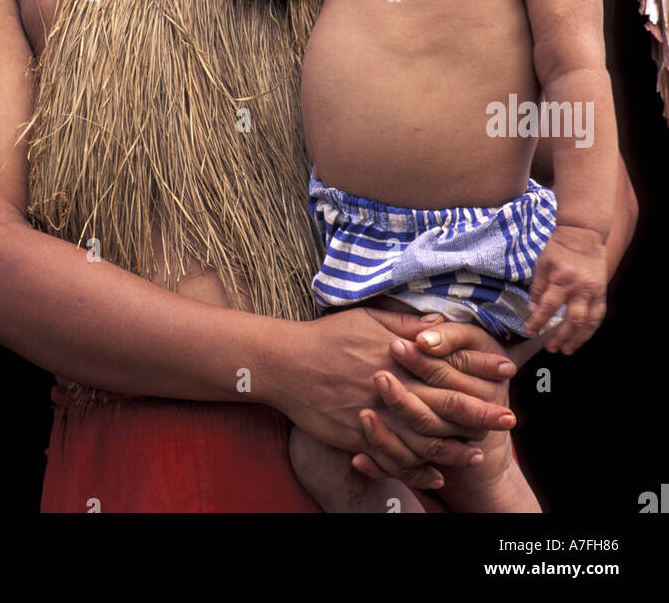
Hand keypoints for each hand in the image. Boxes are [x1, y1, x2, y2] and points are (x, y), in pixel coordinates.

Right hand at [275, 307, 516, 491]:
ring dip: (454, 448)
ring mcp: (375, 414)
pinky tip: (436, 476)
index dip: (479, 369)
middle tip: (508, 419)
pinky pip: (393, 459)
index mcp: (397, 354)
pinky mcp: (358, 436)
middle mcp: (391, 386)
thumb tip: (441, 322)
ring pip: (423, 439)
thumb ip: (407, 322)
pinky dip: (417, 470)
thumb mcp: (368, 317)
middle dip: (479, 413)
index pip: (448, 364)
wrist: (285, 363)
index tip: (505, 371)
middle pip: (443, 404)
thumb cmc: (326, 335)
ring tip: (478, 453)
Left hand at [525, 225, 606, 352]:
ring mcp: (593, 291)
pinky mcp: (602, 292)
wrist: (583, 234)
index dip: (538, 322)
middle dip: (560, 337)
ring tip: (568, 349)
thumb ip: (538, 288)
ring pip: (588, 322)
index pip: (548, 307)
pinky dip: (591, 329)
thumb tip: (534, 310)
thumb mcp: (542, 264)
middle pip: (571, 320)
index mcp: (561, 279)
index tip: (530, 331)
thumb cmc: (560, 247)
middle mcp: (579, 288)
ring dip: (578, 339)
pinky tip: (583, 337)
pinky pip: (598, 315)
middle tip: (552, 348)